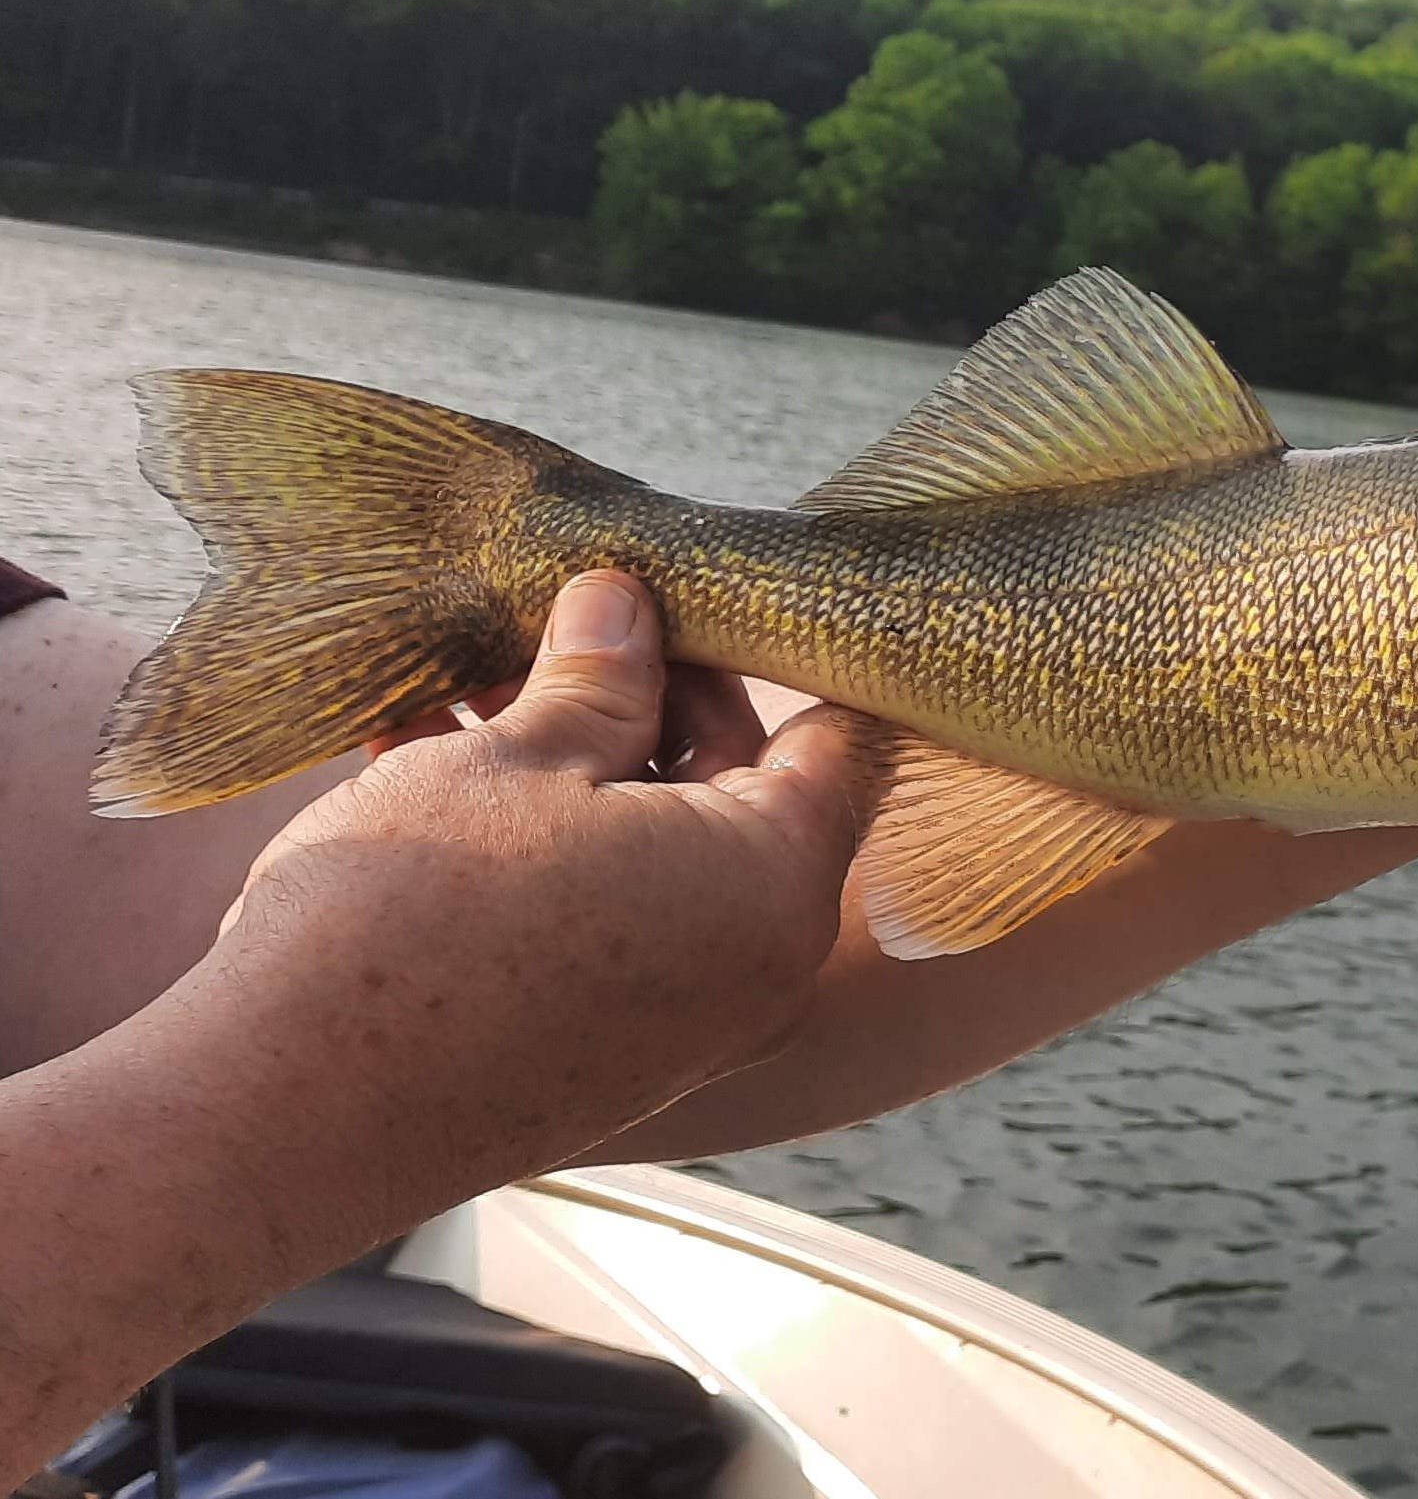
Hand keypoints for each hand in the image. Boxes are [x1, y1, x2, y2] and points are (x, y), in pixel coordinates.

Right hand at [215, 570, 862, 1196]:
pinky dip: (552, 847)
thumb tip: (628, 606)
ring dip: (579, 766)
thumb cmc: (417, 920)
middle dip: (648, 702)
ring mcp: (691, 1023)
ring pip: (661, 853)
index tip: (683, 594)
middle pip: (743, 791)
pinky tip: (440, 768)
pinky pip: (614, 920)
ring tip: (471, 692)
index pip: (830, 737)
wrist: (290, 1120)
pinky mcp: (611, 1056)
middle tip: (555, 630)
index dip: (760, 653)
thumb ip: (597, 679)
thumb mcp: (516, 761)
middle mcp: (763, 968)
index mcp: (777, 884)